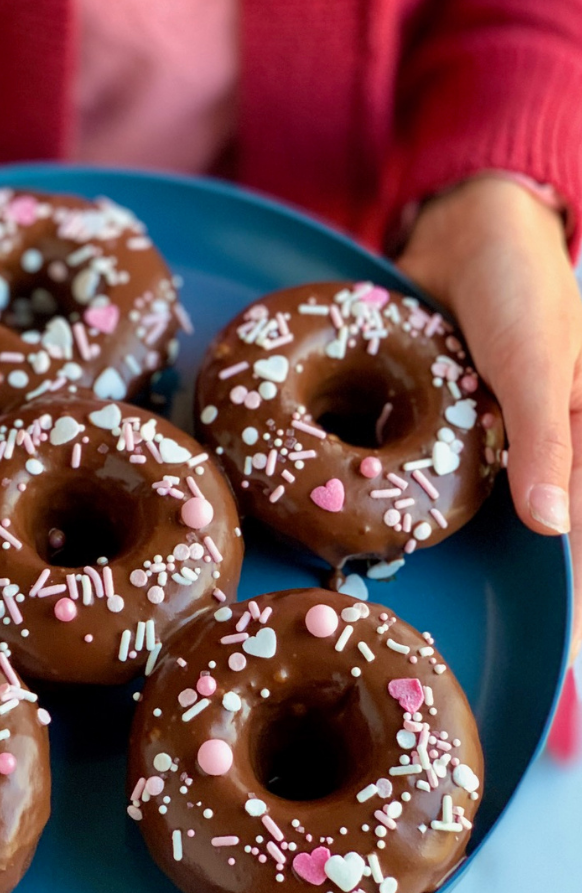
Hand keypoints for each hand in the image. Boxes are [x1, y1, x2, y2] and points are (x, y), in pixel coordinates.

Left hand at [398, 175, 581, 658]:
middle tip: (431, 631)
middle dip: (472, 579)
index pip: (571, 538)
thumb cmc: (524, 290)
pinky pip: (398, 462)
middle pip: (504, 535)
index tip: (557, 667)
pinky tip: (335, 523)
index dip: (565, 600)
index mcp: (566, 450)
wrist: (464, 225)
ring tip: (361, 594)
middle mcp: (518, 455)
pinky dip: (375, 486)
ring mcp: (463, 442)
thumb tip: (551, 529)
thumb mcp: (538, 365)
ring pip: (439, 504)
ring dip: (408, 539)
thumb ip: (545, 441)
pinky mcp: (412, 420)